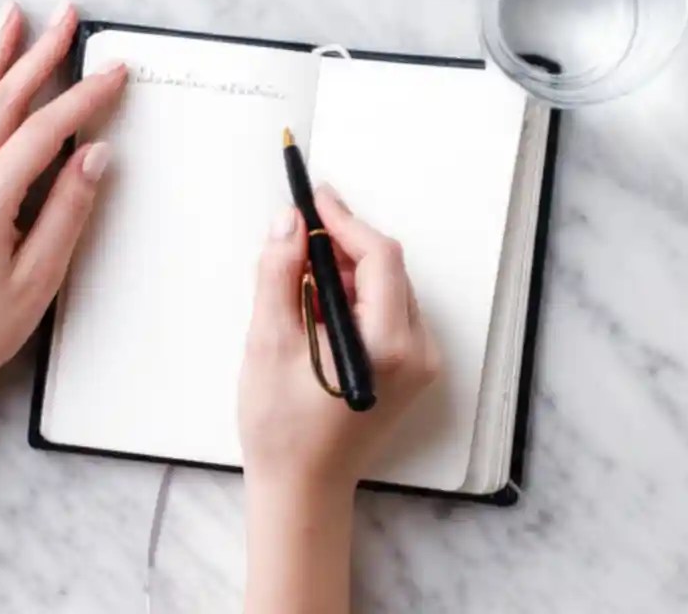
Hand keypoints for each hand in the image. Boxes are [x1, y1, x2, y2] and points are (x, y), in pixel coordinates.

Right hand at [238, 184, 440, 493]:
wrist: (301, 489)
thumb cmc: (283, 430)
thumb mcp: (268, 344)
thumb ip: (279, 275)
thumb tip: (288, 221)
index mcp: (390, 345)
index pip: (381, 257)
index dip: (344, 221)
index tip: (313, 198)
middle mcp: (418, 352)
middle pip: (387, 270)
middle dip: (340, 247)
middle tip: (294, 239)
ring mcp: (419, 363)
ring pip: (386, 290)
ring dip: (345, 274)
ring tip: (296, 280)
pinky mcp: (409, 370)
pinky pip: (386, 314)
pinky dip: (353, 300)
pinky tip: (316, 310)